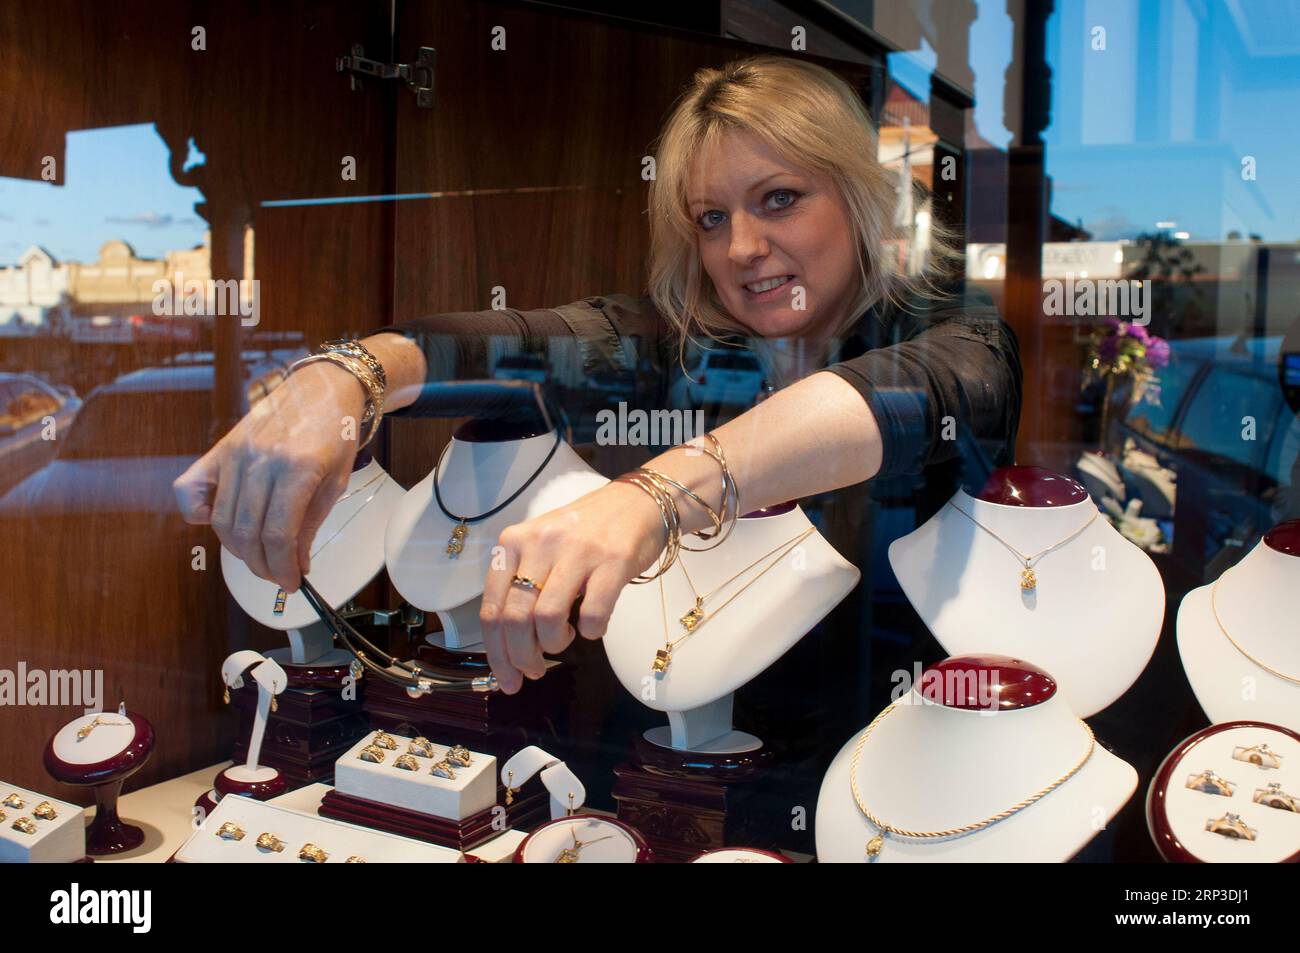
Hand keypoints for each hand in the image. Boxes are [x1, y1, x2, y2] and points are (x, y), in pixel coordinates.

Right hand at [172, 362, 367, 591]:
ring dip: (239, 550)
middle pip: (247, 533)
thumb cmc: (334, 433)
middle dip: (262, 565)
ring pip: (222, 520)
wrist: (323, 388)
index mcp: (298, 468)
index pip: (277, 535)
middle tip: (277, 575)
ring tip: (260, 558)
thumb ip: (309, 526)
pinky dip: (194, 512)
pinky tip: (213, 523)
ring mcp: (236, 453)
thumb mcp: (334, 482)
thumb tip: (295, 566)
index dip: (282, 568)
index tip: (291, 583)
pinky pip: (189, 488)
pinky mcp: (220, 448)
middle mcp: (261, 460)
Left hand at [478, 479, 666, 693]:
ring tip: (565, 640)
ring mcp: (577, 552)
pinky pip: (593, 613)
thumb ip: (521, 586)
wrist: (636, 502)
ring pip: (548, 618)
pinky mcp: (613, 562)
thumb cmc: (584, 532)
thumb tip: (510, 645)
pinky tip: (592, 627)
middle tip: (534, 671)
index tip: (507, 678)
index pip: (492, 608)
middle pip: (516, 618)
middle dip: (522, 658)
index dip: (497, 653)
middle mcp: (540, 544)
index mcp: (514, 543)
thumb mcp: (540, 548)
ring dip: (554, 644)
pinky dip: (591, 631)